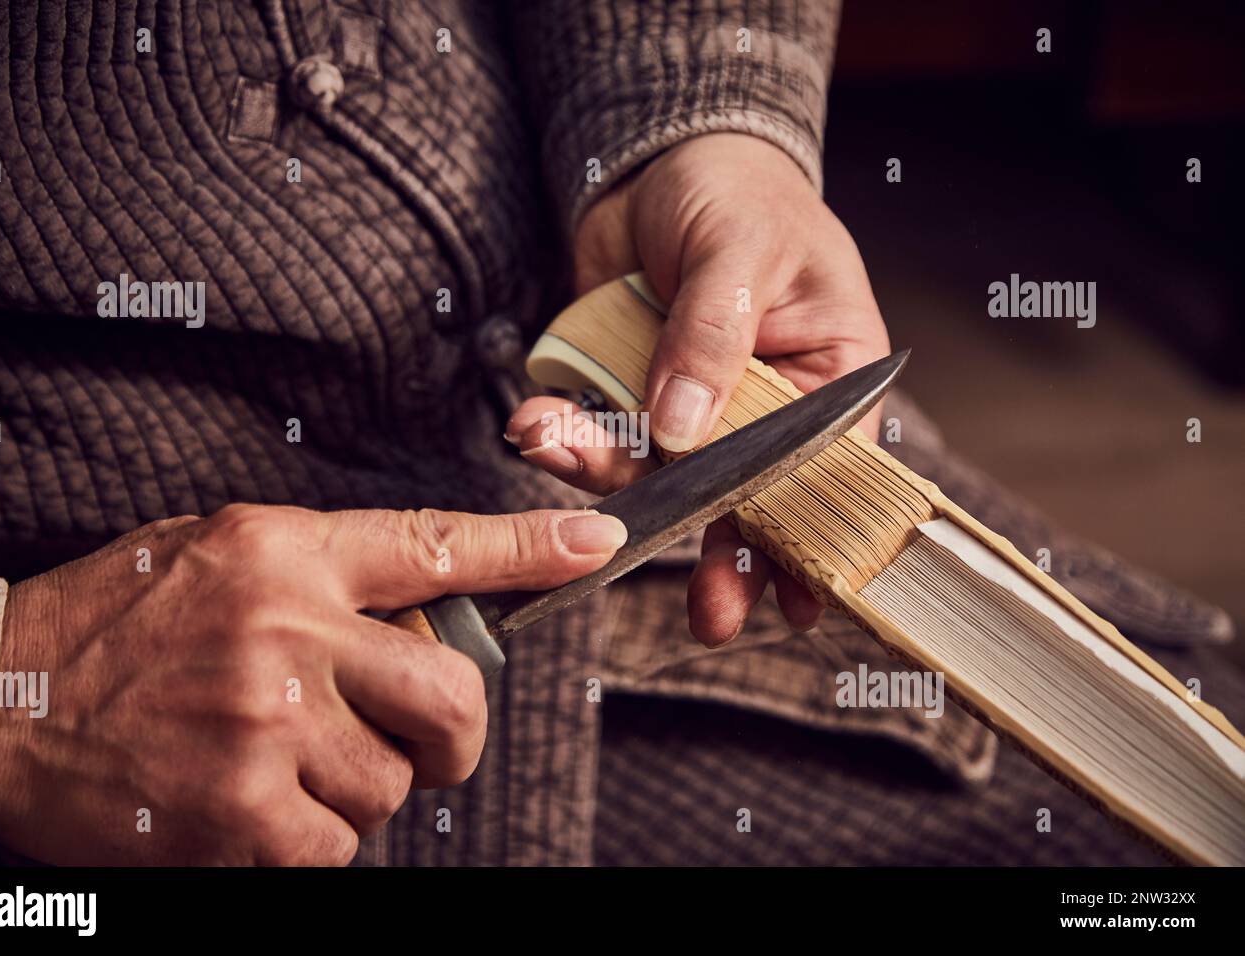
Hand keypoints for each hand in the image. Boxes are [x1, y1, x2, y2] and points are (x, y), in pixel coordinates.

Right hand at [0, 504, 625, 864]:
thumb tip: (425, 615)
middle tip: (424, 742)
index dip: (528, 549)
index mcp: (285, 550)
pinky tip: (254, 808)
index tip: (596, 544)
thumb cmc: (116, 624)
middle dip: (453, 732)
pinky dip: (312, 839)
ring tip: (279, 763)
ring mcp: (266, 721)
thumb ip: (326, 575)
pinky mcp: (244, 809)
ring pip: (393, 780)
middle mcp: (287, 628)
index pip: (434, 545)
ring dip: (356, 787)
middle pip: (451, 691)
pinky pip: (340, 843)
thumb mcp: (220, 555)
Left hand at [510, 133, 889, 645]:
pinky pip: (599, 436)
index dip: (811, 540)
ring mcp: (688, 409)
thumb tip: (682, 428)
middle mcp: (759, 410)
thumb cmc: (737, 192)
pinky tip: (536, 427)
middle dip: (724, 557)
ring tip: (557, 453)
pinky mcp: (627, 397)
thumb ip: (715, 336)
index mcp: (823, 381)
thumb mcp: (740, 251)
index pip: (827, 474)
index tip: (796, 603)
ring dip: (608, 482)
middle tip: (714, 617)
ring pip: (656, 475)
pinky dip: (565, 437)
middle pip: (745, 501)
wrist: (660, 161)